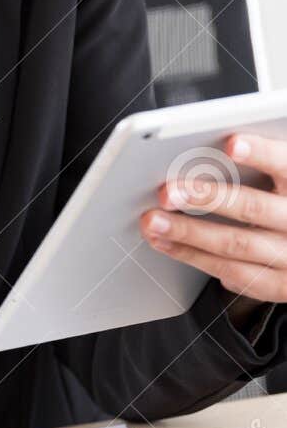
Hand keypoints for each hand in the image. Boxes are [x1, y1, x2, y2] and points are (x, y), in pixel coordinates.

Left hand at [140, 132, 286, 320]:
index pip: (284, 164)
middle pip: (253, 208)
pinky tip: (168, 244)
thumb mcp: (281, 182)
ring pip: (236, 244)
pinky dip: (195, 257)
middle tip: (167, 193)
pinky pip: (233, 273)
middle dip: (205, 198)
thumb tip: (214, 147)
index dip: (260, 153)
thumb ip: (262, 167)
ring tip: (154, 222)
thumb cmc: (285, 201)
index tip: (231, 144)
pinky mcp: (280, 284)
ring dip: (188, 233)